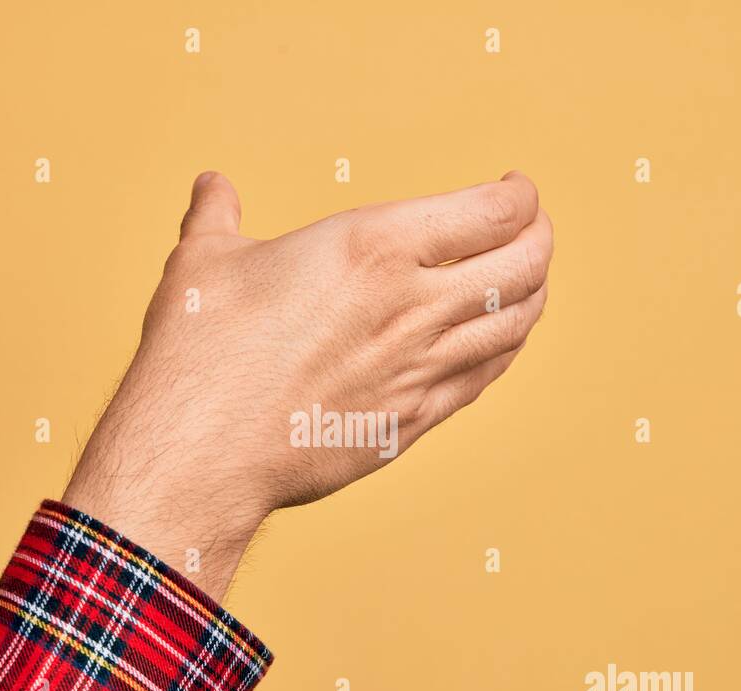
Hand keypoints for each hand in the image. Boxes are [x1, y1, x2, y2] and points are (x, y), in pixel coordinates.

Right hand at [64, 170, 552, 597]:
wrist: (199, 453)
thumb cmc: (200, 353)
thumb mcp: (203, 262)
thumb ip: (219, 215)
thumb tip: (213, 187)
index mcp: (375, 247)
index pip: (497, 212)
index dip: (520, 195)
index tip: (512, 189)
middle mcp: (413, 306)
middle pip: (527, 264)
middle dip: (540, 238)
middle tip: (528, 227)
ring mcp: (420, 370)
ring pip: (516, 325)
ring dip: (532, 293)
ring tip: (522, 277)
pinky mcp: (411, 421)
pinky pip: (484, 378)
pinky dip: (503, 348)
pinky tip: (493, 338)